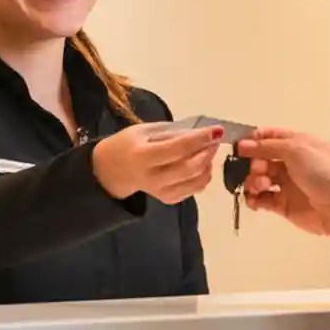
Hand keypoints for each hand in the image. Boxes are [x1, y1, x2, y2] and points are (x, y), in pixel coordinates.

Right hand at [92, 122, 222, 203]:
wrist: (112, 170)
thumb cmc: (128, 144)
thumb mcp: (145, 130)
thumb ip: (172, 132)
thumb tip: (200, 134)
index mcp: (142, 156)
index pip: (177, 148)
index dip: (200, 139)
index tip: (217, 130)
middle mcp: (152, 178)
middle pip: (189, 168)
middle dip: (207, 152)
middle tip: (215, 139)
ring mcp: (160, 192)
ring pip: (196, 181)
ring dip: (209, 164)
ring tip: (209, 150)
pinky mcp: (168, 199)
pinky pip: (194, 189)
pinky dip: (204, 176)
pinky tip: (202, 164)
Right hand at [234, 128, 329, 238]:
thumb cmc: (322, 172)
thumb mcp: (295, 150)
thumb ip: (266, 146)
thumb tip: (242, 144)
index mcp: (297, 144)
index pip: (269, 137)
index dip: (253, 140)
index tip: (239, 146)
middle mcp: (290, 163)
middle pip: (260, 158)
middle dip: (252, 162)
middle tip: (257, 169)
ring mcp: (286, 184)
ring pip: (258, 179)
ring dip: (252, 181)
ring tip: (260, 186)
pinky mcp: (283, 205)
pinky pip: (262, 200)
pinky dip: (254, 199)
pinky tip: (253, 200)